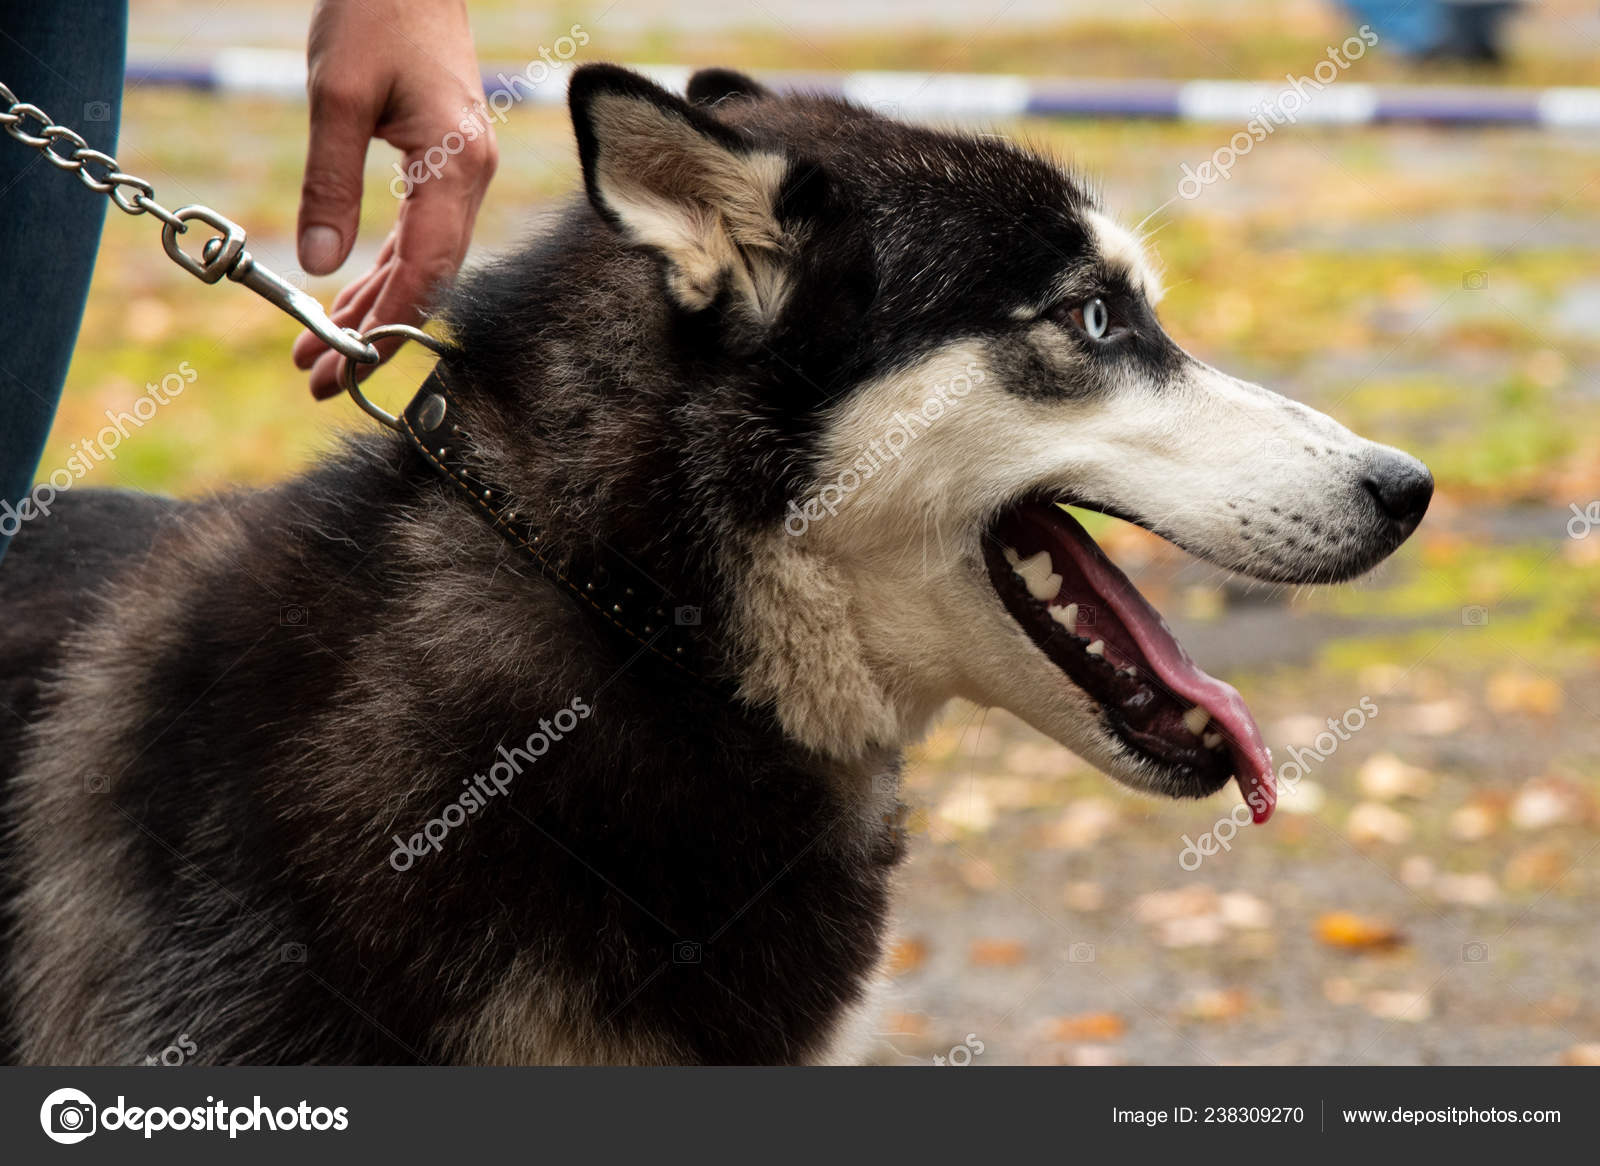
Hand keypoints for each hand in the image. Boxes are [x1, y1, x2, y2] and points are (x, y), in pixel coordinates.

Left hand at [291, 0, 496, 397]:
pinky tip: (350, 303)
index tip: (353, 363)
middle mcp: (469, 179)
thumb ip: (328, 184)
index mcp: (456, 165)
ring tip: (322, 352)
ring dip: (374, 309)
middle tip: (324, 379)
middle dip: (377, 332)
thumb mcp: (335, 95)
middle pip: (428, 278)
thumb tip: (322, 266)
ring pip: (420, 263)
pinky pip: (416, 236)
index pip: (429, 266)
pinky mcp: (442, 165)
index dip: (393, 321)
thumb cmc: (376, 14)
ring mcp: (460, 175)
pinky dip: (383, 272)